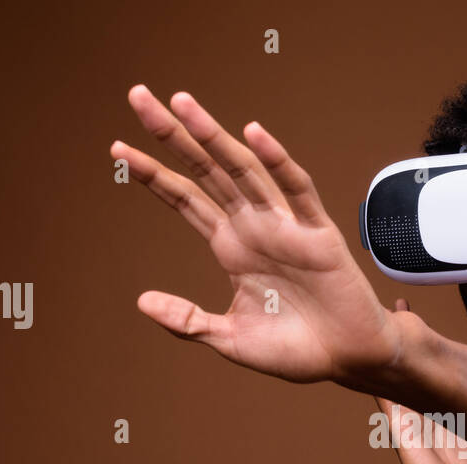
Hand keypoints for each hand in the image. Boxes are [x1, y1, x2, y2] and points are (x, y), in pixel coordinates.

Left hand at [111, 85, 404, 383]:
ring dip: (214, 137)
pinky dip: (277, 161)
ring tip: (183, 105)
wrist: (347, 361)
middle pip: (205, 171)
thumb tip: (141, 302)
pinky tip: (253, 134)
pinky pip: (296, 190)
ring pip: (243, 170)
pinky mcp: (317, 234)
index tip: (119, 150)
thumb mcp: (229, 340)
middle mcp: (253, 228)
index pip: (185, 200)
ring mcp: (284, 226)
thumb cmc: (296, 351)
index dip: (153, 175)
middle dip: (173, 136)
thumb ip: (188, 321)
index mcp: (231, 248)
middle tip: (139, 98)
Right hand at [375, 299, 466, 463]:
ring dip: (387, 346)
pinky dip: (377, 376)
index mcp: (436, 405)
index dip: (424, 340)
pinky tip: (368, 354)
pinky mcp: (398, 427)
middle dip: (402, 333)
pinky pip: (384, 397)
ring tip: (387, 316)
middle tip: (399, 304)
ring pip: (393, 372)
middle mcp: (418, 405)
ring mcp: (405, 414)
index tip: (420, 317)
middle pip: (407, 361)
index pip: (427, 364)